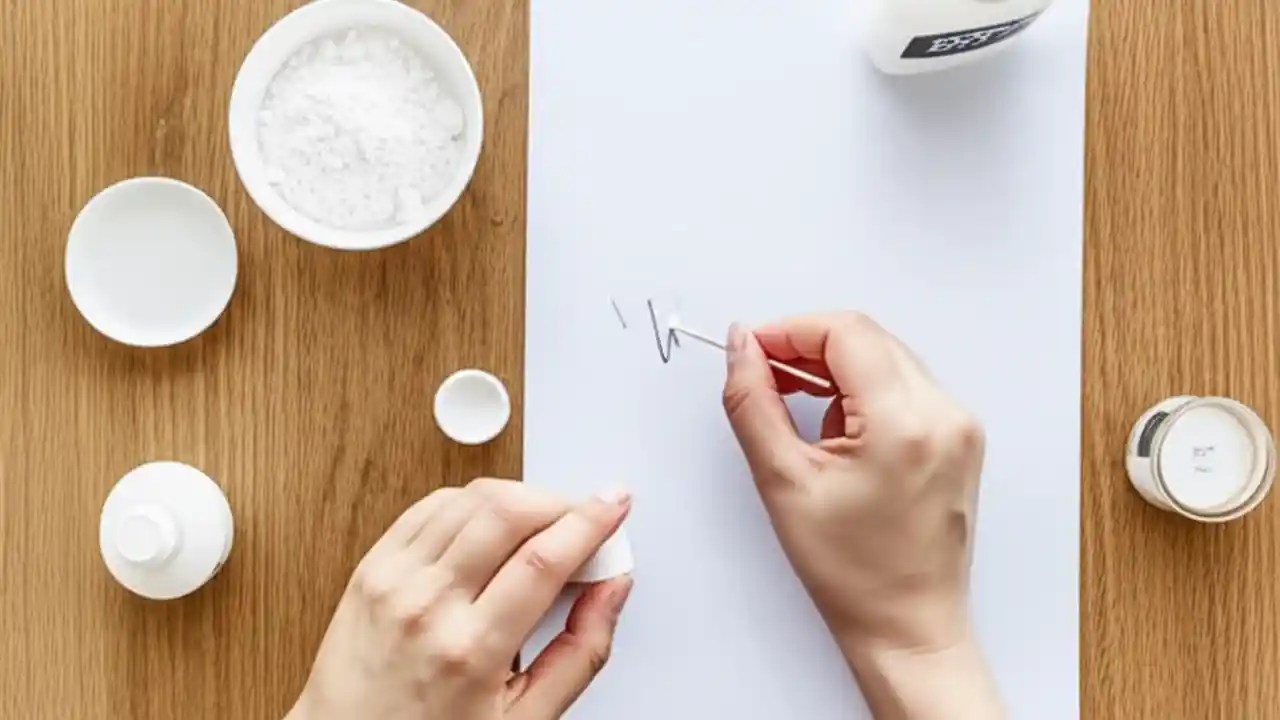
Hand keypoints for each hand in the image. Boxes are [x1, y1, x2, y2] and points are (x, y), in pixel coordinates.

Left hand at [287, 479, 632, 719]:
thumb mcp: (524, 719)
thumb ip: (580, 652)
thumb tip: (611, 590)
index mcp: (469, 651)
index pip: (543, 559)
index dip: (591, 521)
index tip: (616, 504)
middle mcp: (426, 606)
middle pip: (507, 511)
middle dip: (559, 501)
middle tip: (584, 517)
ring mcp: (393, 580)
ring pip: (470, 498)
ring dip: (519, 497)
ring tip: (542, 524)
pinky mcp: (372, 567)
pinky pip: (430, 505)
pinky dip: (472, 502)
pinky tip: (491, 524)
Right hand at [722, 313, 1000, 718]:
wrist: (908, 626)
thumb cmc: (853, 573)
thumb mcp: (783, 482)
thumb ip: (754, 402)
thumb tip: (741, 347)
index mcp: (904, 423)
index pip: (845, 333)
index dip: (789, 331)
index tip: (752, 349)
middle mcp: (944, 414)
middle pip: (867, 338)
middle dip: (809, 346)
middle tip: (764, 375)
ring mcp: (959, 424)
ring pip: (886, 358)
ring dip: (836, 368)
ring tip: (798, 410)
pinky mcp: (960, 436)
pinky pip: (906, 385)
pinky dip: (864, 391)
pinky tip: (836, 429)